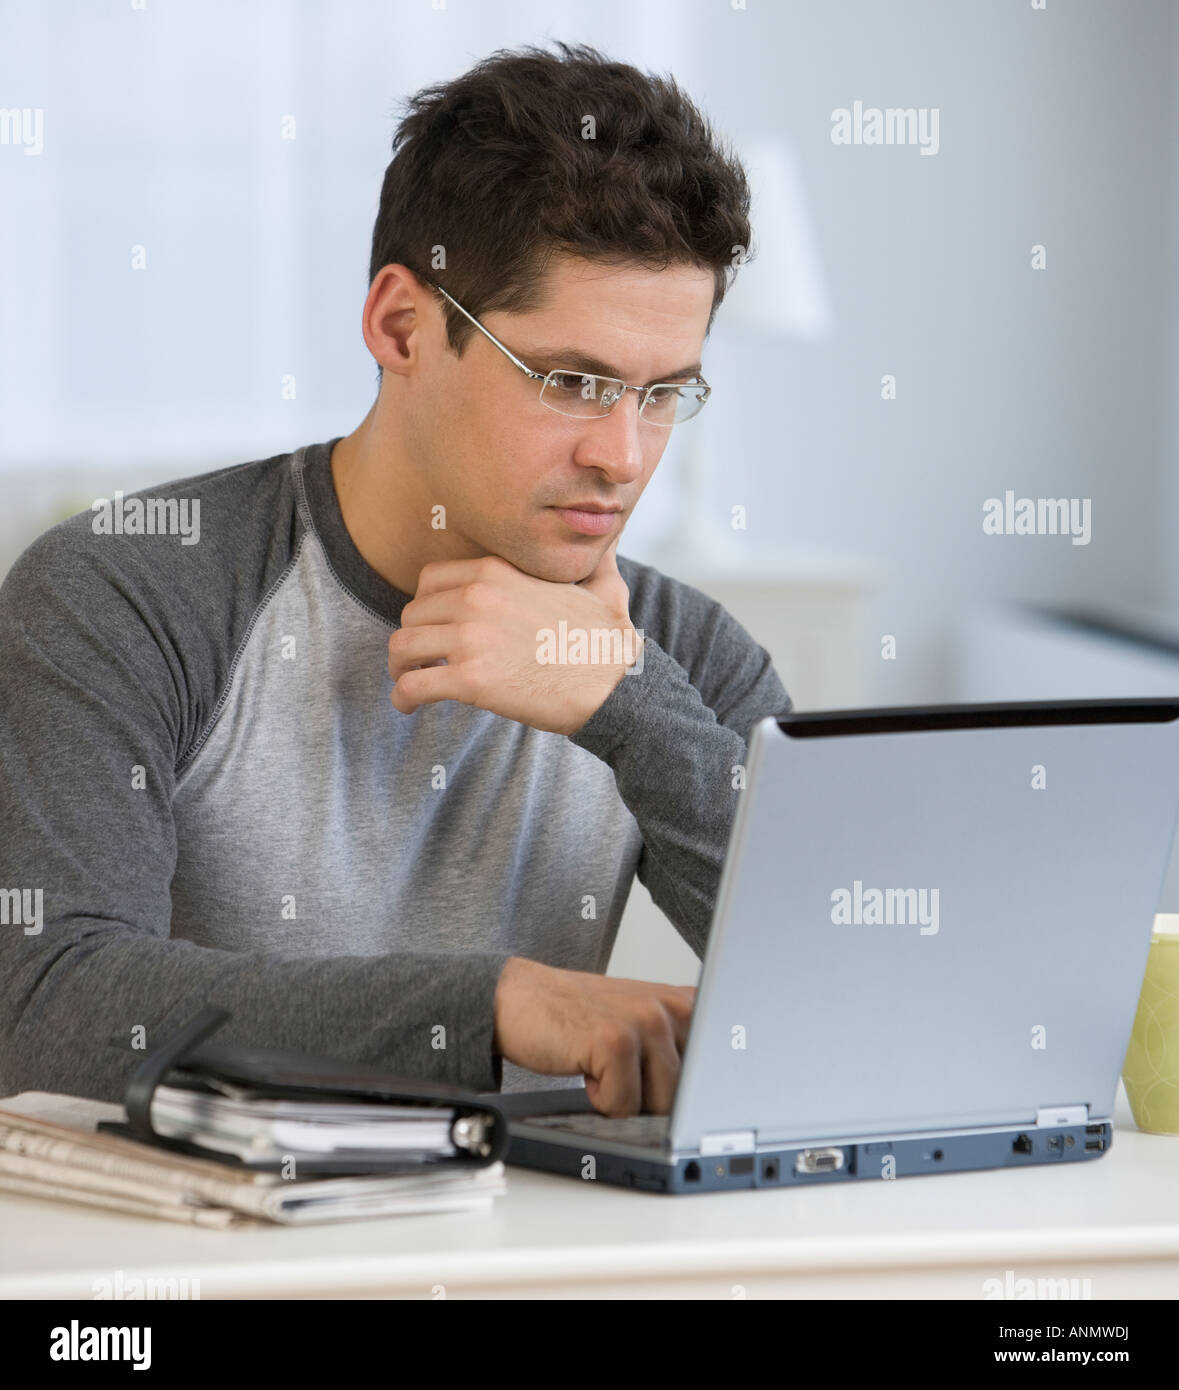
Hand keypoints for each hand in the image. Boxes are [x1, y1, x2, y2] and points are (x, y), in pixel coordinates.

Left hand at [387, 544, 643, 735]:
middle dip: (414, 638)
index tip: (434, 626)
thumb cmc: (608, 643)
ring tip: (410, 681)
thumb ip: (594, 558)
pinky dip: (403, 698)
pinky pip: (412, 686)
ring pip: (402, 647)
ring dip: (401, 667)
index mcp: (496, 571)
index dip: (427, 606)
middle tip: (421, 659)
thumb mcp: (603, 585)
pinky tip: (408, 706)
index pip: (430, 580)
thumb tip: (609, 535)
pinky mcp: (470, 680)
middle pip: (412, 614)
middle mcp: (477, 597)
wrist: (617, 686)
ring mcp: (470, 638)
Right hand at [492, 957, 696, 1115]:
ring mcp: (646, 1021)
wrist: (520, 999)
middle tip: (620, 1069)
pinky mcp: (615, 1041)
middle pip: (688, 1094)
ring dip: (624, 1098)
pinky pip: (623, 1105)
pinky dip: (599, 1098)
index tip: (684, 1095)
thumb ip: (678, 1044)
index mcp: (686, 1004)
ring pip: (660, 1103)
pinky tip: (585, 1065)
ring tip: (602, 1064)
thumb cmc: (579, 1017)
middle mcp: (673, 1008)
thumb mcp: (639, 1021)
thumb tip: (711, 1097)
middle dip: (650, 1097)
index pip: (716, 1070)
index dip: (695, 1093)